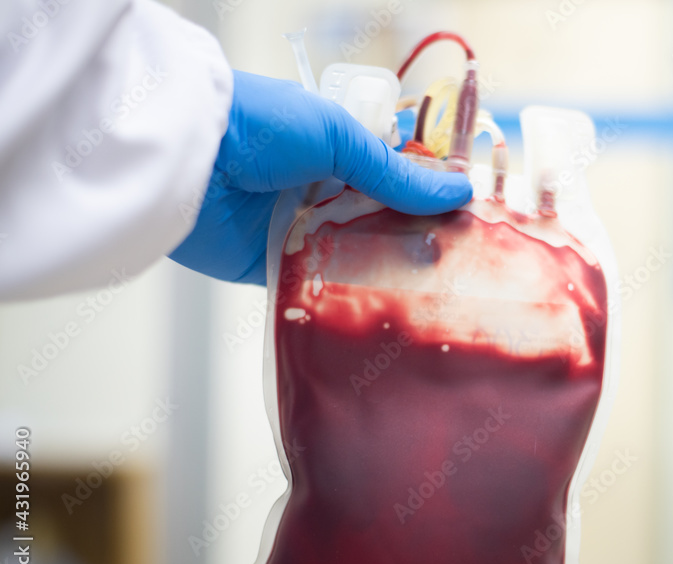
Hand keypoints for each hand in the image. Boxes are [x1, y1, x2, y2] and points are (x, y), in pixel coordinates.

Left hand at [169, 71, 471, 284]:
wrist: (185, 158)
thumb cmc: (260, 125)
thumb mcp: (338, 137)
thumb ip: (395, 173)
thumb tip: (458, 191)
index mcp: (336, 149)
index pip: (394, 176)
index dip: (427, 196)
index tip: (466, 219)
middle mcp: (321, 190)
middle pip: (379, 220)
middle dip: (413, 239)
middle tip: (458, 262)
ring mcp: (300, 229)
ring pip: (355, 256)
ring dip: (386, 270)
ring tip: (435, 292)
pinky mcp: (275, 267)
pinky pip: (318, 286)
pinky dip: (345, 296)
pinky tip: (384, 309)